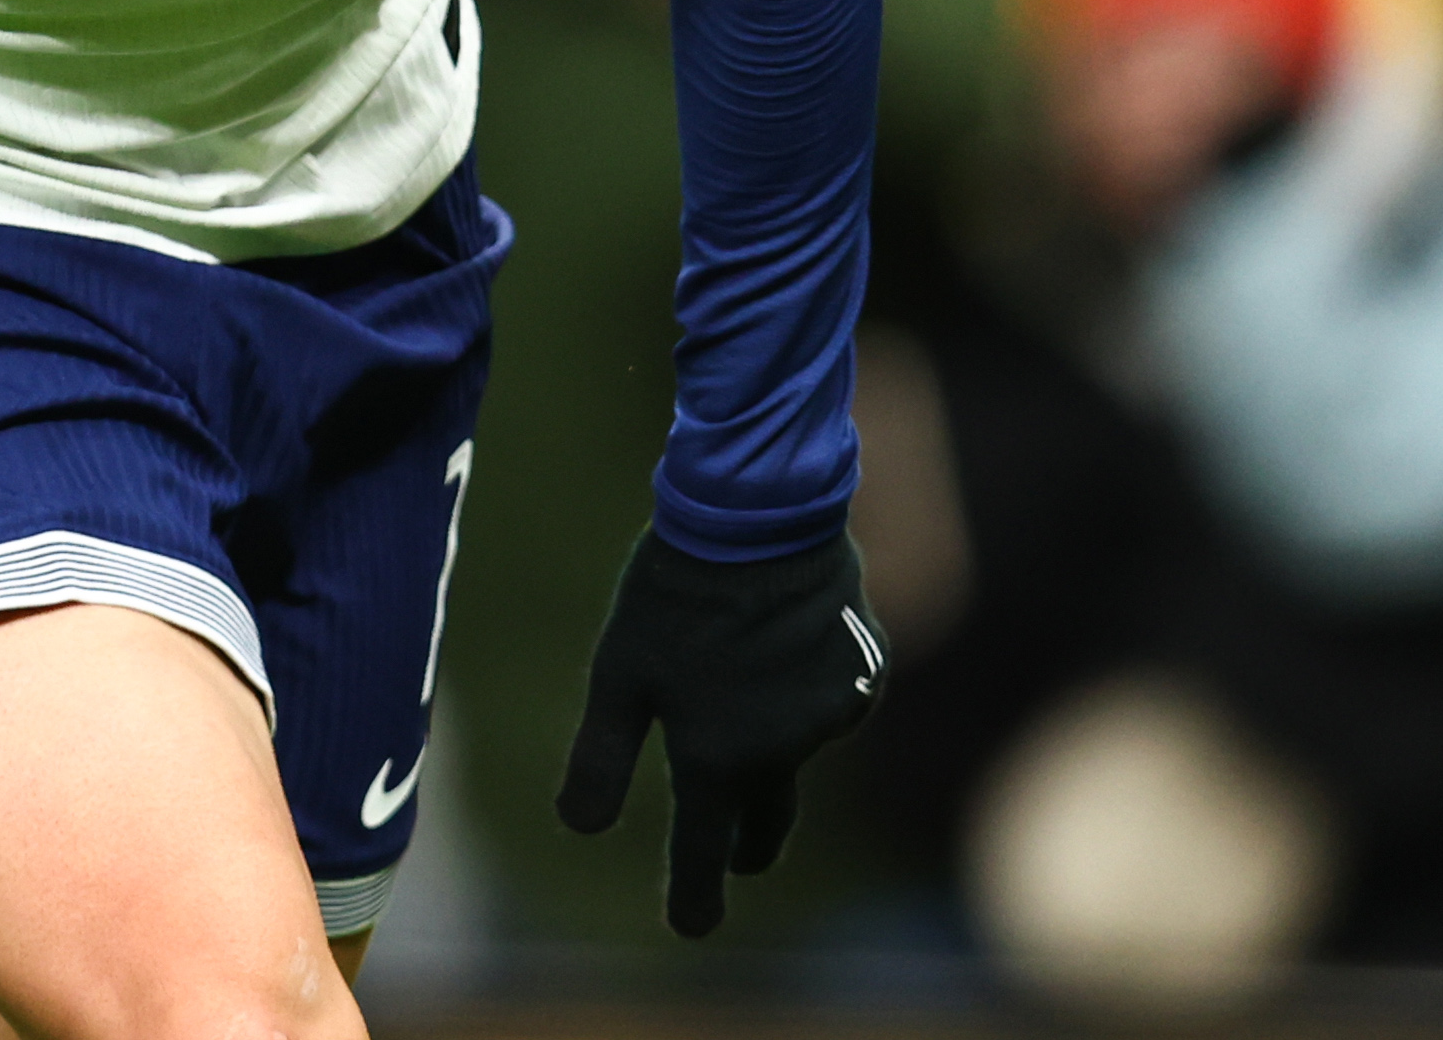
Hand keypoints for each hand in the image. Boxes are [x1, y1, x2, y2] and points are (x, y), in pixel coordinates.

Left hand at [555, 527, 880, 936]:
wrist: (762, 515)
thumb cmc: (675, 594)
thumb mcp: (620, 674)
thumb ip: (602, 757)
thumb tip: (577, 829)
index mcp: (719, 758)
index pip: (702, 850)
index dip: (693, 893)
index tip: (690, 927)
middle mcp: (785, 751)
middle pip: (762, 815)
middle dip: (746, 841)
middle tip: (736, 856)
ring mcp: (832, 714)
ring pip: (792, 741)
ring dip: (766, 727)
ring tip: (733, 656)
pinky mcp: (865, 673)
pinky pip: (824, 695)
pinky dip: (799, 682)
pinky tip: (777, 630)